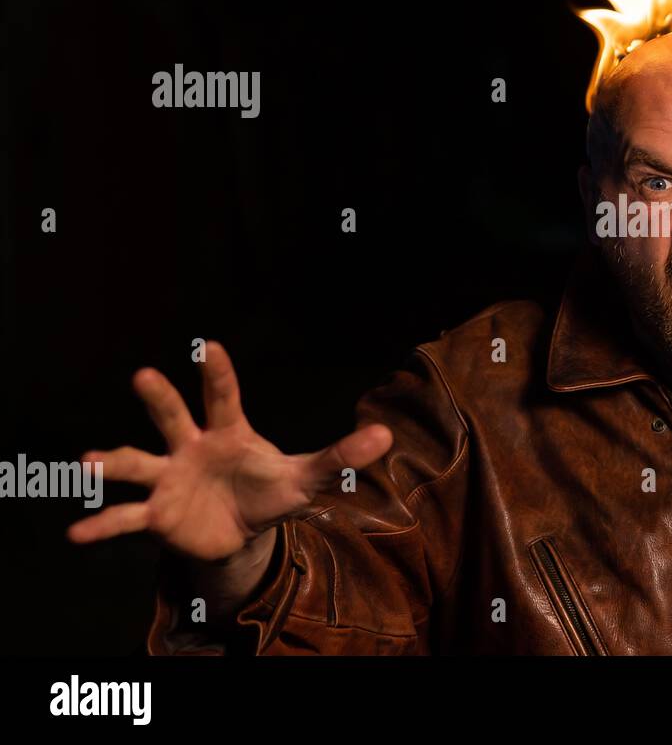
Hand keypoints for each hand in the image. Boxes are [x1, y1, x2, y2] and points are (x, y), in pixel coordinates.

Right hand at [67, 340, 393, 561]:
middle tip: (144, 375)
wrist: (239, 534)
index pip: (224, 396)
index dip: (217, 373)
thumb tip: (385, 435)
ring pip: (139, 463)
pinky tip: (77, 533)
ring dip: (115, 462)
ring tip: (90, 462)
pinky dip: (103, 524)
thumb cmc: (269, 492)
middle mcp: (191, 447)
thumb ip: (341, 457)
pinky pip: (126, 518)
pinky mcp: (156, 514)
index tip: (210, 346)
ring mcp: (169, 478)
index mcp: (228, 432)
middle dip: (160, 398)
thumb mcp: (307, 478)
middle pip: (173, 417)